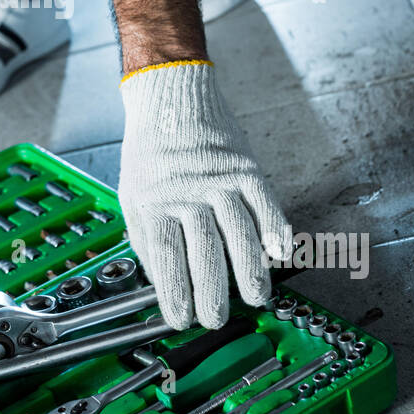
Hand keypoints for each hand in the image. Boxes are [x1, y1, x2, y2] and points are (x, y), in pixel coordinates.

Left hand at [118, 61, 290, 329]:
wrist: (171, 95)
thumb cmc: (151, 150)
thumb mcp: (132, 193)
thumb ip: (147, 236)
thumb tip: (162, 281)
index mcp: (154, 200)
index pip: (165, 254)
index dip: (174, 290)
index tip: (180, 318)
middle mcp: (188, 191)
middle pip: (203, 249)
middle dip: (212, 291)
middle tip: (217, 318)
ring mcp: (219, 179)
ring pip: (239, 231)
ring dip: (250, 269)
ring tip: (255, 296)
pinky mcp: (246, 167)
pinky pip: (265, 204)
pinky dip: (275, 231)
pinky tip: (280, 255)